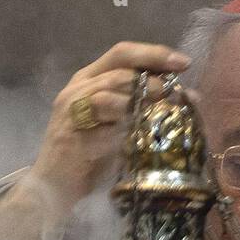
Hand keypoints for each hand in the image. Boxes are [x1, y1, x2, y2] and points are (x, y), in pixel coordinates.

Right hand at [0, 40, 192, 239]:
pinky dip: (126, 128)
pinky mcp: (72, 135)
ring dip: (142, 98)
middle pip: (119, 68)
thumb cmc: (90, 154)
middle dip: (153, 74)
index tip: (183, 63)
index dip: (154, 54)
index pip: (123, 54)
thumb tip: (186, 96)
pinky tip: (144, 135)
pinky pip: (104, 127)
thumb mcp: (119, 123)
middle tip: (178, 87)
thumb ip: (143, 106)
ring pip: (110, 92)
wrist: (54, 185)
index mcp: (89, 79)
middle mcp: (78, 88)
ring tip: (166, 106)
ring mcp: (72, 110)